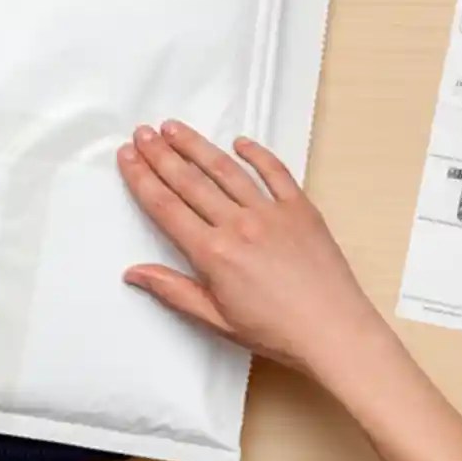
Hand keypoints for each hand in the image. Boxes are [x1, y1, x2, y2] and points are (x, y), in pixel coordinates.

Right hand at [117, 120, 388, 384]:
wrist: (335, 332)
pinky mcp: (300, 208)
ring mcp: (271, 213)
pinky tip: (240, 142)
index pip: (166, 207)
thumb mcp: (216, 319)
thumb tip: (135, 273)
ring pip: (226, 170)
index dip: (142, 179)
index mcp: (214, 254)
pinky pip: (275, 172)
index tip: (127, 158)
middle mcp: (239, 225)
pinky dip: (256, 154)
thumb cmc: (277, 332)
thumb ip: (174, 290)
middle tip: (142, 133)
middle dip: (161, 154)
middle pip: (190, 181)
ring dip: (197, 146)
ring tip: (174, 128)